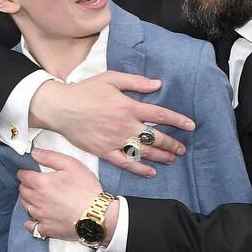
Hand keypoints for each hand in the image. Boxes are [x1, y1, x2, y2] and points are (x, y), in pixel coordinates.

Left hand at [17, 149, 103, 241]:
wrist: (96, 215)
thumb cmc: (86, 189)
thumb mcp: (71, 165)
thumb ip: (50, 157)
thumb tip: (34, 153)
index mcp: (41, 183)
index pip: (23, 176)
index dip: (24, 172)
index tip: (27, 172)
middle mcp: (37, 200)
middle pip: (23, 191)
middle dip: (26, 185)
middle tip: (33, 184)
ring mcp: (41, 216)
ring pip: (26, 207)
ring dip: (28, 201)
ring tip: (36, 198)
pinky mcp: (47, 229)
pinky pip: (32, 226)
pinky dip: (31, 222)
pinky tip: (35, 218)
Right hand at [31, 74, 193, 178]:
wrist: (61, 108)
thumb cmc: (85, 91)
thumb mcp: (111, 79)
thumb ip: (136, 82)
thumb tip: (158, 84)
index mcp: (129, 106)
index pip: (160, 114)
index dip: (177, 120)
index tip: (191, 126)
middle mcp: (125, 125)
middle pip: (155, 136)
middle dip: (172, 143)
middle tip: (182, 149)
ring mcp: (116, 140)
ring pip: (144, 151)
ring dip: (160, 156)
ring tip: (171, 159)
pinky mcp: (105, 152)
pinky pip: (126, 163)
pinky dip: (140, 169)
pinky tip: (151, 172)